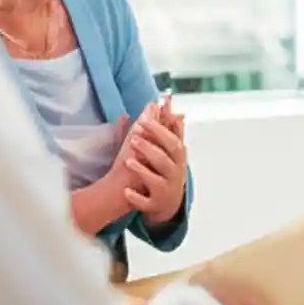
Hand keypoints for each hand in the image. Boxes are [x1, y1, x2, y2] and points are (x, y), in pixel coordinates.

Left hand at [104, 103, 187, 225]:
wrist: (168, 204)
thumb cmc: (166, 169)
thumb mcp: (168, 148)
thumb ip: (165, 124)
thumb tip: (164, 99)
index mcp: (177, 157)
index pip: (173, 139)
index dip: (160, 128)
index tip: (145, 117)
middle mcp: (175, 172)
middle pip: (167, 157)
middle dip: (151, 146)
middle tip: (134, 136)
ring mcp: (166, 189)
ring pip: (157, 180)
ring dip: (143, 170)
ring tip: (128, 160)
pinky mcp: (155, 205)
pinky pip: (147, 202)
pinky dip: (136, 198)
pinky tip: (126, 191)